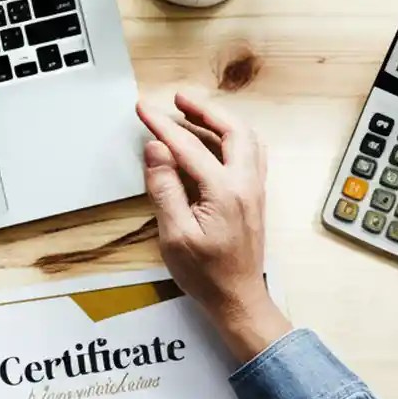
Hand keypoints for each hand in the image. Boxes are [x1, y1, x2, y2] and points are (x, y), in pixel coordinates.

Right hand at [136, 91, 290, 363]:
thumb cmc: (205, 274)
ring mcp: (255, 189)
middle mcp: (246, 184)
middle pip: (232, 130)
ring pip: (246, 139)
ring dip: (221, 121)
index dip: (162, 125)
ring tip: (193, 114)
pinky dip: (232, 137)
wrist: (238, 299)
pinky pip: (250, 153)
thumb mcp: (174, 234)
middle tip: (177, 99)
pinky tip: (215, 141)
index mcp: (225, 191)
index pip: (188, 146)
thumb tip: (156, 151)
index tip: (143, 109)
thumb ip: (165, 188)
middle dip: (204, 109)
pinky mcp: (255, 197)